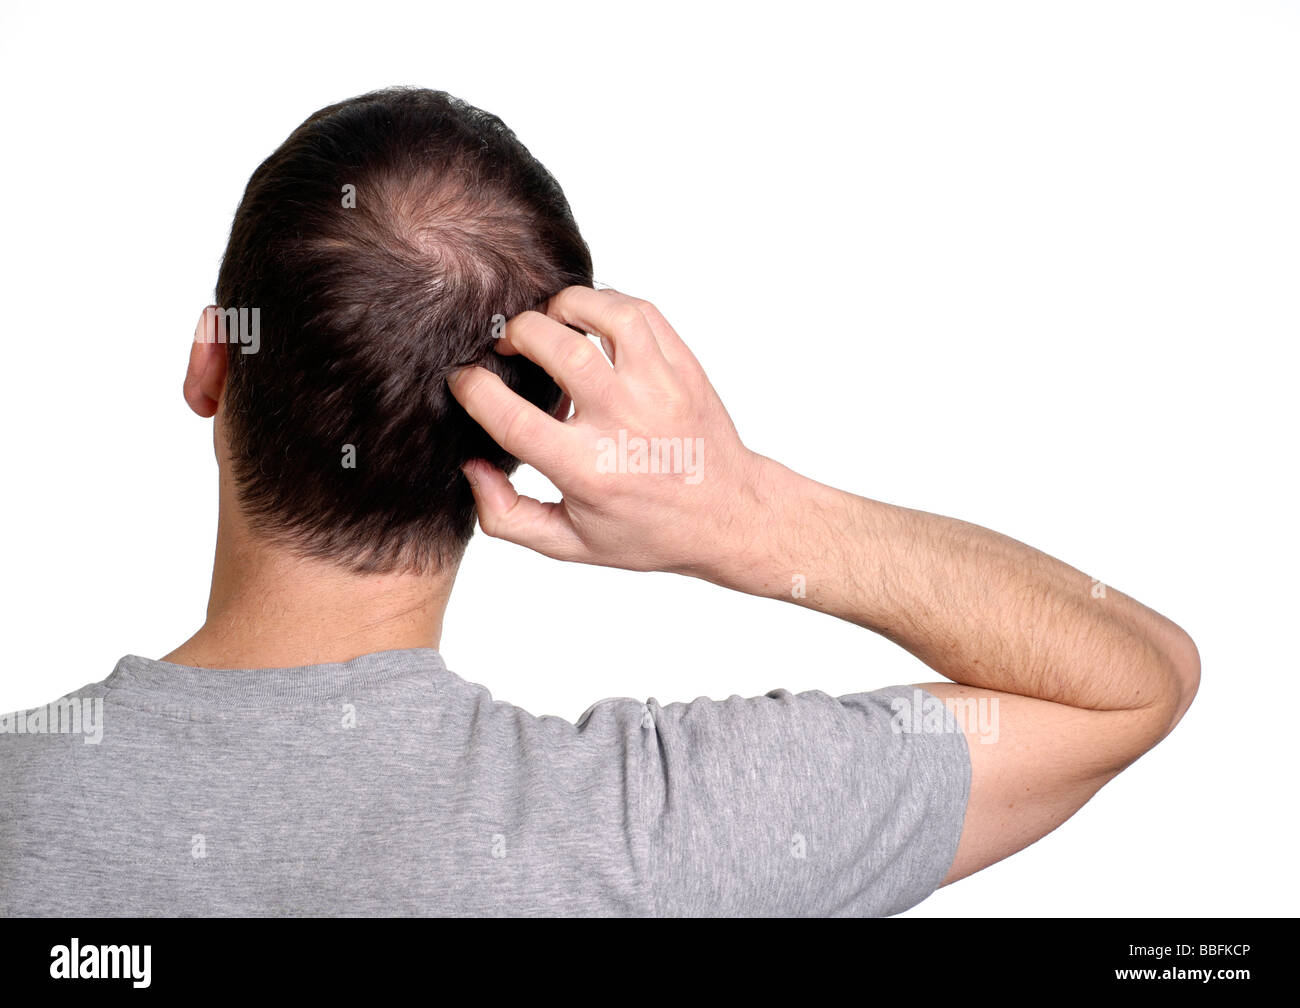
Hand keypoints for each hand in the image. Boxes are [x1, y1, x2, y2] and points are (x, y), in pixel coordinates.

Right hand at [447, 287, 769, 577]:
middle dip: (516, 333)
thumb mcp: (571, 544)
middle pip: (557, 349)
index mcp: (589, 471)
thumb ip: (508, 515)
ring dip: (564, 307)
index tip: (464, 379)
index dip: (474, 389)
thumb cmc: (648, 530)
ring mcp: (660, 389)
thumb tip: (472, 466)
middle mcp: (625, 424)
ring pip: (605, 314)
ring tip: (548, 323)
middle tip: (507, 345)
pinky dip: (605, 304)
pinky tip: (589, 322)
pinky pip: (641, 312)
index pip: (513, 418)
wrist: (728, 514)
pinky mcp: (684, 367)